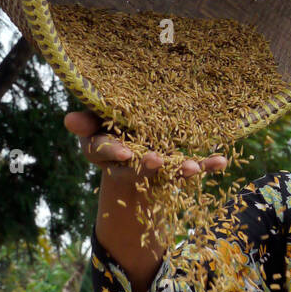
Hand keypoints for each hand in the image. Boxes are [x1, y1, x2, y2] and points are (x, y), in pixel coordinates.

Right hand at [63, 111, 226, 183]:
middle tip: (157, 161)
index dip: (113, 152)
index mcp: (102, 149)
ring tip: (194, 168)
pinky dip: (207, 165)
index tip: (124, 153)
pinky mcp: (176, 166)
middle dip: (147, 166)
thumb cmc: (107, 124)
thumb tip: (68, 119)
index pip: (102, 152)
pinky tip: (222, 161)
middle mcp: (128, 163)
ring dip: (180, 170)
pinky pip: (192, 166)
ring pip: (166, 171)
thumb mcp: (94, 121)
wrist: (131, 143)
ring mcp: (154, 166)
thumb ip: (86, 121)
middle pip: (136, 168)